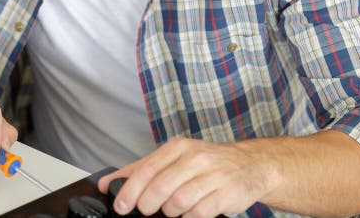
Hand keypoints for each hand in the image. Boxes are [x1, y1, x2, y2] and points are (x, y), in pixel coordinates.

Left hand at [98, 137, 276, 217]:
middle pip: (161, 187)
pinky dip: (189, 216)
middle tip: (147, 209)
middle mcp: (196, 158)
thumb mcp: (174, 158)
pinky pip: (199, 212)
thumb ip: (141, 170)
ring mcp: (213, 175)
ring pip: (179, 202)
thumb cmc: (207, 163)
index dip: (130, 190)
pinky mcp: (227, 194)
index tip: (121, 206)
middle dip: (148, 204)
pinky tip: (190, 212)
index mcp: (179, 147)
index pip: (147, 169)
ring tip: (172, 209)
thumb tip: (109, 183)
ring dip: (170, 211)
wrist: (250, 165)